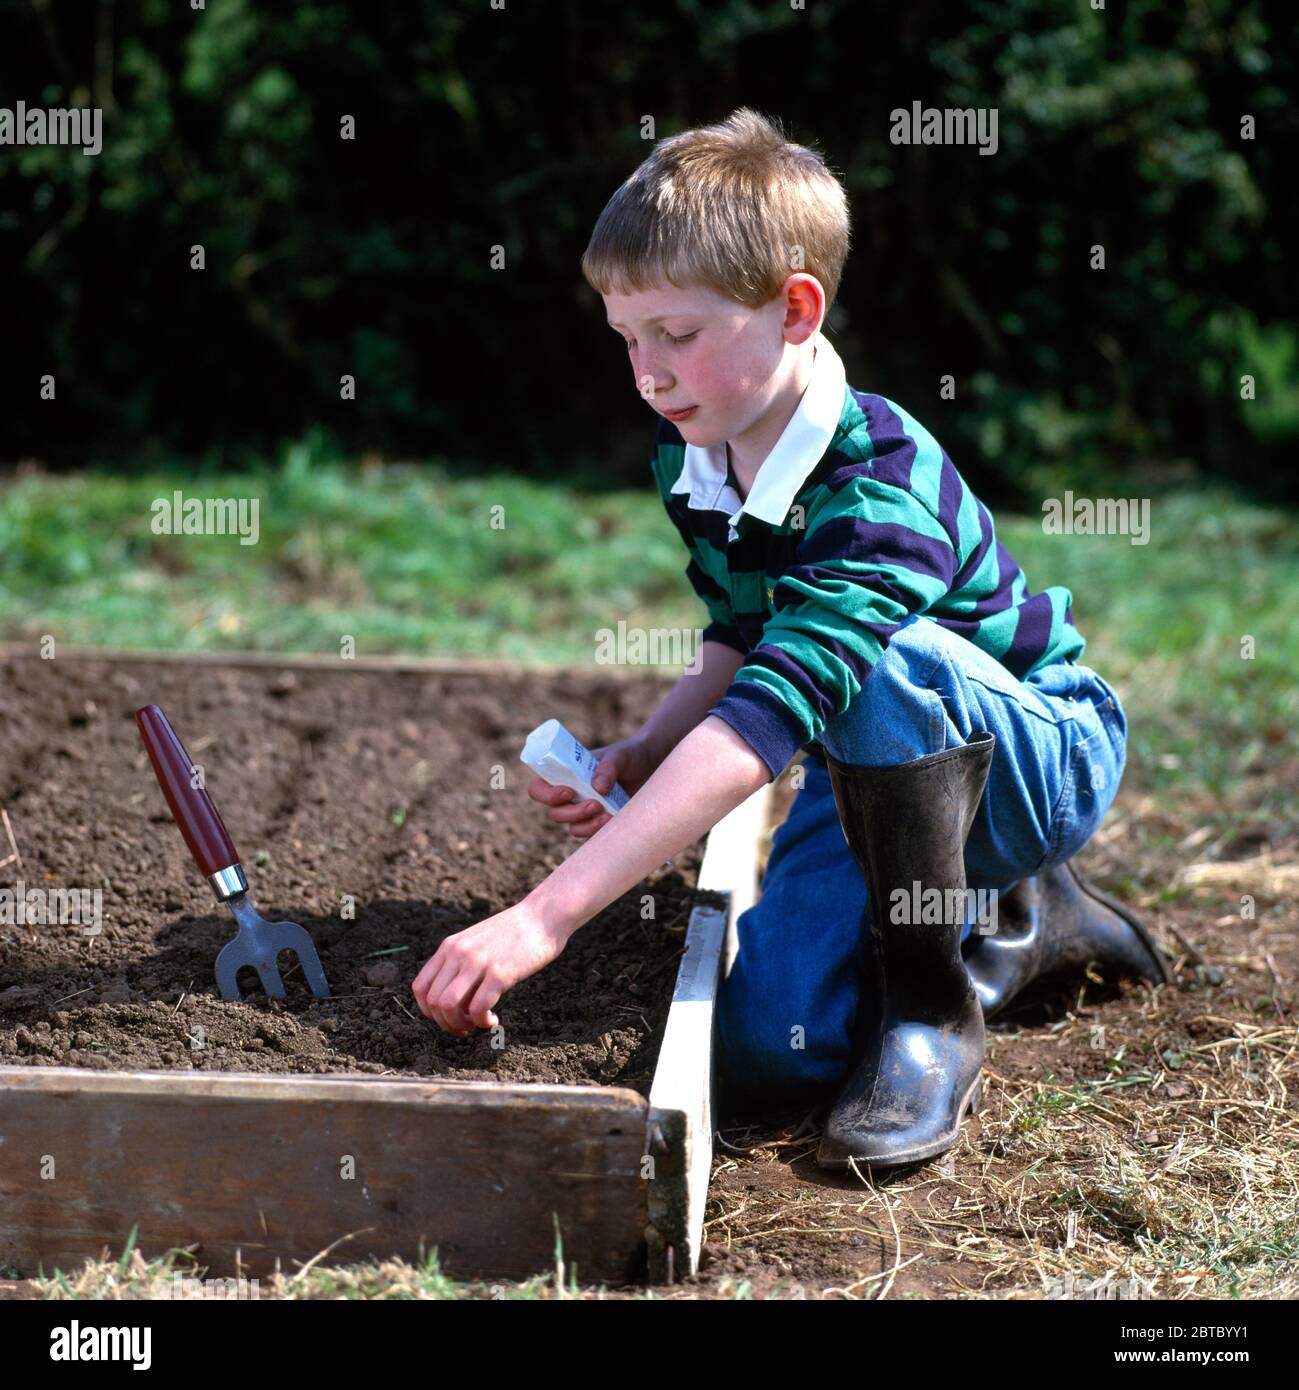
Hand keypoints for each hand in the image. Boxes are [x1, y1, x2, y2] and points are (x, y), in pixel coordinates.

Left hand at [411, 898, 569, 1035]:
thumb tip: (452, 997)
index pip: (420, 988)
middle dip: (446, 1024)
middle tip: (465, 1028)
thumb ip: (461, 961)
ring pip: (449, 1007)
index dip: (429, 1012)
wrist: (543, 915)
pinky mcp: (499, 973)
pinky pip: (477, 1009)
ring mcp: (478, 963)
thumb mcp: (476, 941)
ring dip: (460, 1025)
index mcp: (450, 946)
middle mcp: (459, 953)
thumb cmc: (514, 932)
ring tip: (476, 1024)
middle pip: (433, 1002)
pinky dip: (481, 1022)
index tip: (448, 1018)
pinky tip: (493, 1020)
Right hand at [526, 734, 661, 840]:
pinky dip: (599, 834)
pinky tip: (613, 823)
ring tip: (607, 815)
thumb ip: (608, 768)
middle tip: (595, 804)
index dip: (547, 795)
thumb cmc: (630, 756)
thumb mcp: (619, 756)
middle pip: (555, 813)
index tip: (569, 792)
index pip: (539, 789)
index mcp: (565, 775)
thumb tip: (597, 787)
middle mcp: (571, 795)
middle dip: (572, 813)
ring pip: (572, 828)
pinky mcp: (600, 824)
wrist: (651, 769)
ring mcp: (585, 811)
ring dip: (586, 826)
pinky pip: (591, 838)